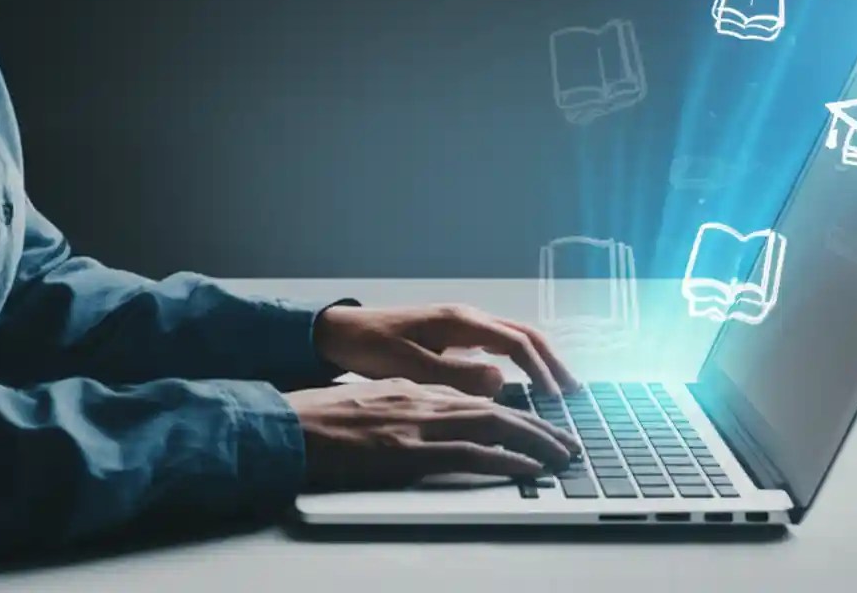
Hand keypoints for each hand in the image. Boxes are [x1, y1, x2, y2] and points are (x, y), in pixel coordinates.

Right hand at [288, 379, 580, 489]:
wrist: (286, 427)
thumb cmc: (321, 421)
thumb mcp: (373, 404)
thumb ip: (408, 407)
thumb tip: (434, 420)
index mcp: (416, 390)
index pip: (479, 398)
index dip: (516, 411)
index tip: (540, 425)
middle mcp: (424, 400)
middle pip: (497, 407)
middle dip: (539, 424)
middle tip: (569, 442)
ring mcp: (418, 424)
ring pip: (493, 424)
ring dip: (535, 440)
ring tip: (563, 454)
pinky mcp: (409, 451)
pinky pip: (470, 453)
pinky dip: (506, 458)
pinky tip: (529, 466)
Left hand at [313, 304, 578, 396]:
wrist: (341, 332)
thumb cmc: (370, 348)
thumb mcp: (409, 366)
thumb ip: (454, 374)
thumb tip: (500, 380)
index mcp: (460, 322)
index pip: (516, 343)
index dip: (540, 370)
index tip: (555, 397)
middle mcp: (467, 317)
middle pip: (526, 334)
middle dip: (553, 362)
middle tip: (574, 391)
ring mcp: (462, 322)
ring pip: (515, 336)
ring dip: (540, 359)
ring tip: (559, 385)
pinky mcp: (455, 332)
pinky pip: (500, 341)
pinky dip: (521, 358)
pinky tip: (525, 378)